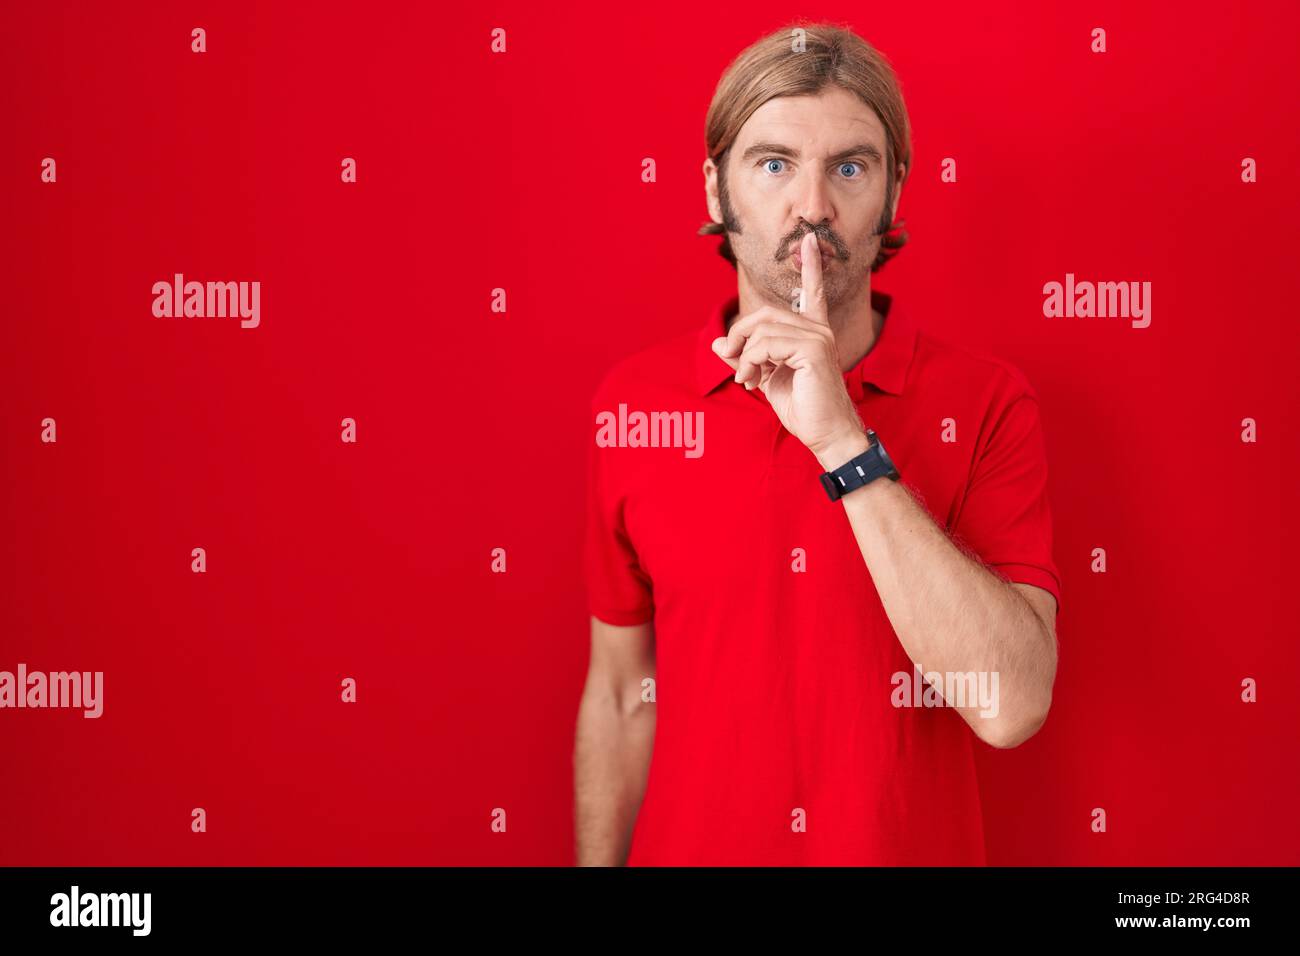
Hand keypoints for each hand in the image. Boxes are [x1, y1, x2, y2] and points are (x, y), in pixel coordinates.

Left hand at [711, 231, 866, 460]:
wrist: (826, 434)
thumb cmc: (802, 408)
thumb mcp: (766, 379)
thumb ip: (744, 358)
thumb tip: (719, 343)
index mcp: (813, 332)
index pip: (812, 293)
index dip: (811, 266)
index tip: (809, 238)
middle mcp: (818, 329)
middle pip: (764, 315)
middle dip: (740, 336)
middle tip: (733, 362)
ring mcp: (818, 337)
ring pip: (762, 331)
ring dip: (744, 357)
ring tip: (747, 380)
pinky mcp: (814, 349)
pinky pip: (766, 344)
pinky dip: (751, 363)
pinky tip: (754, 381)